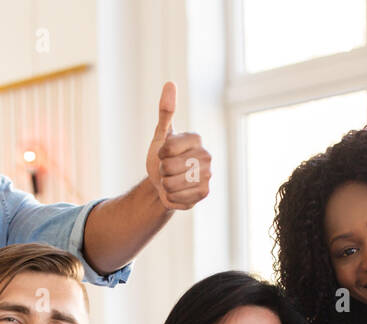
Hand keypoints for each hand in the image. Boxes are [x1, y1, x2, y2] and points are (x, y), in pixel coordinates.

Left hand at [144, 82, 210, 210]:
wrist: (165, 183)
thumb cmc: (162, 156)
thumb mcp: (161, 134)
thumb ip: (165, 111)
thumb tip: (170, 83)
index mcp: (196, 139)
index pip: (166, 149)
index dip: (159, 153)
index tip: (163, 153)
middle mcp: (206, 155)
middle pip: (168, 167)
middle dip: (162, 170)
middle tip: (167, 169)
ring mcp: (207, 175)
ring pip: (171, 184)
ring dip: (165, 184)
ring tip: (171, 179)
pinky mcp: (204, 192)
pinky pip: (177, 197)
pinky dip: (171, 197)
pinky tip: (177, 191)